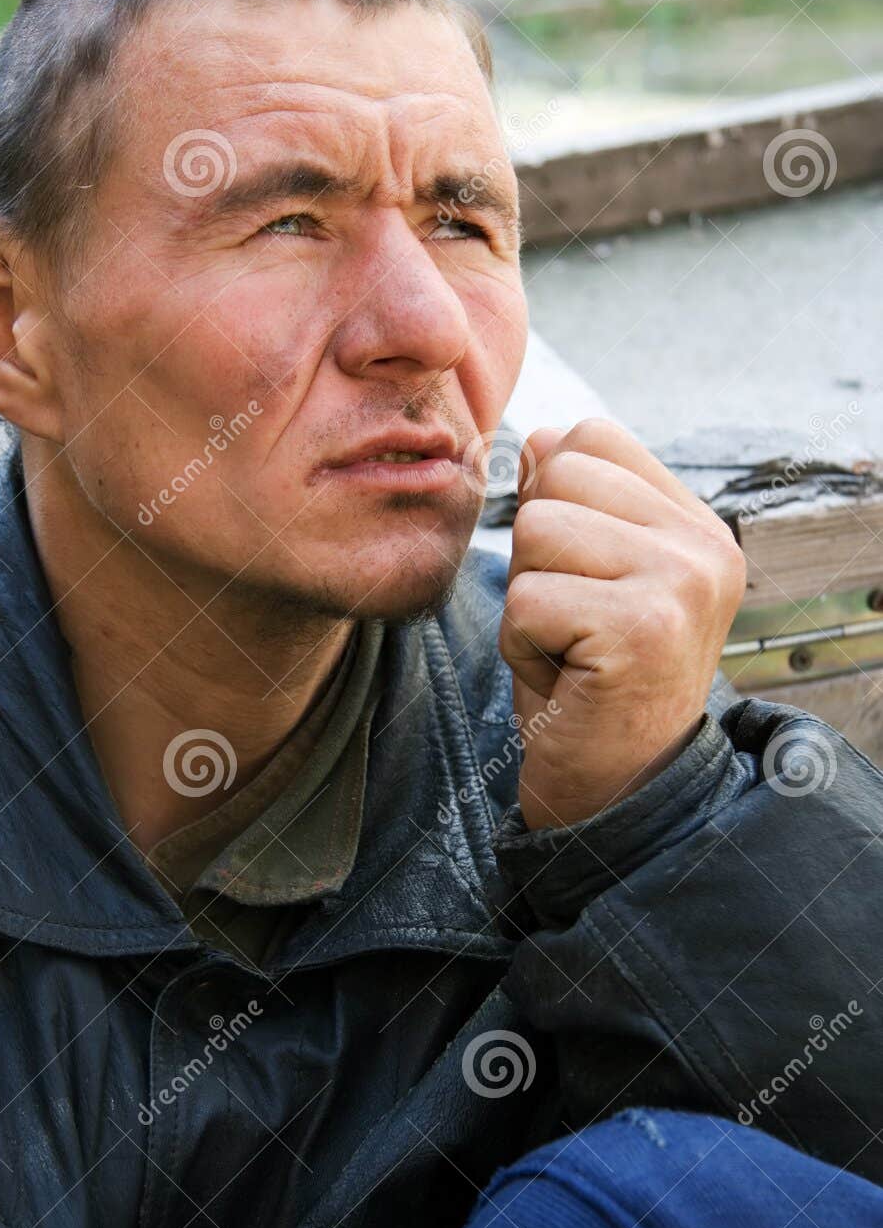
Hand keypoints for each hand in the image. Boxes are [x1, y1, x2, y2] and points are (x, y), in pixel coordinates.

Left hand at [500, 418, 745, 829]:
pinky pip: (526, 600)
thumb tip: (536, 436)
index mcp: (696, 524)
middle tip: (571, 624)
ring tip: (568, 650)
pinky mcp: (643, 627)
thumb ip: (568, 504)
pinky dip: (522, 647)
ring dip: (525, 601)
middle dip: (533, 554)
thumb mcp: (581, 577)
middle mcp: (704, 545)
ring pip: (534, 530)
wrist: (615, 791)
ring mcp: (682, 583)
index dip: (551, 499)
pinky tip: (566, 680)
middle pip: (555, 474)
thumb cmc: (588, 683)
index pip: (592, 436)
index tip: (579, 578)